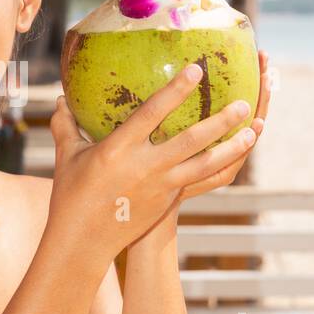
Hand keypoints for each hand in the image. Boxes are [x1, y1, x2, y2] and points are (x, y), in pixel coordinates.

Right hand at [48, 52, 270, 264]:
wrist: (83, 242)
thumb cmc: (70, 196)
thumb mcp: (65, 157)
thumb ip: (65, 125)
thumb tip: (60, 99)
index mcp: (118, 149)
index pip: (152, 114)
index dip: (175, 91)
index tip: (197, 71)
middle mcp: (145, 167)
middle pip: (190, 140)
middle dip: (219, 121)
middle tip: (242, 102)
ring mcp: (161, 186)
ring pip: (205, 164)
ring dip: (232, 146)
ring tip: (253, 130)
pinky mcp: (168, 201)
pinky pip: (202, 182)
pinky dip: (222, 168)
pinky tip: (237, 157)